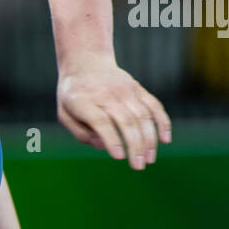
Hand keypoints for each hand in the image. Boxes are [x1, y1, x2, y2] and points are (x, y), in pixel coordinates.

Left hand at [56, 55, 170, 168]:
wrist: (85, 62)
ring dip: (148, 139)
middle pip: (125, 121)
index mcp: (84, 101)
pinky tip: (165, 139)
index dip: (112, 139)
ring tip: (149, 159)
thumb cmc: (73, 95)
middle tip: (138, 166)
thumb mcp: (64, 113)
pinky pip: (154, 105)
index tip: (119, 157)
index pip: (101, 121)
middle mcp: (107, 95)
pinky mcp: (137, 89)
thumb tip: (103, 145)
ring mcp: (125, 90)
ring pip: (142, 115)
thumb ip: (80, 132)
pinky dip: (162, 122)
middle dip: (134, 145)